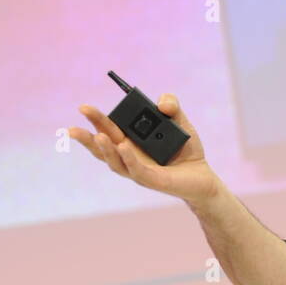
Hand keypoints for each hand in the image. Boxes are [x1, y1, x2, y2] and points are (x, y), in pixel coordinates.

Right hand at [68, 94, 219, 205]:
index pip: (107, 130)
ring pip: (115, 161)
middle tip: (81, 113)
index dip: (96, 120)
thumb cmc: (185, 149)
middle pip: (104, 144)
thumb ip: (171, 105)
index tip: (84, 107)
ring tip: (97, 135)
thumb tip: (161, 103)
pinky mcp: (153, 180)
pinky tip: (123, 147)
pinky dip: (128, 159)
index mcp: (130, 141)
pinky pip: (137, 170)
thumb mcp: (180, 121)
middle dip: (89, 132)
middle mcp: (129, 156)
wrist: (203, 175)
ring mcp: (138, 170)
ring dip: (105, 149)